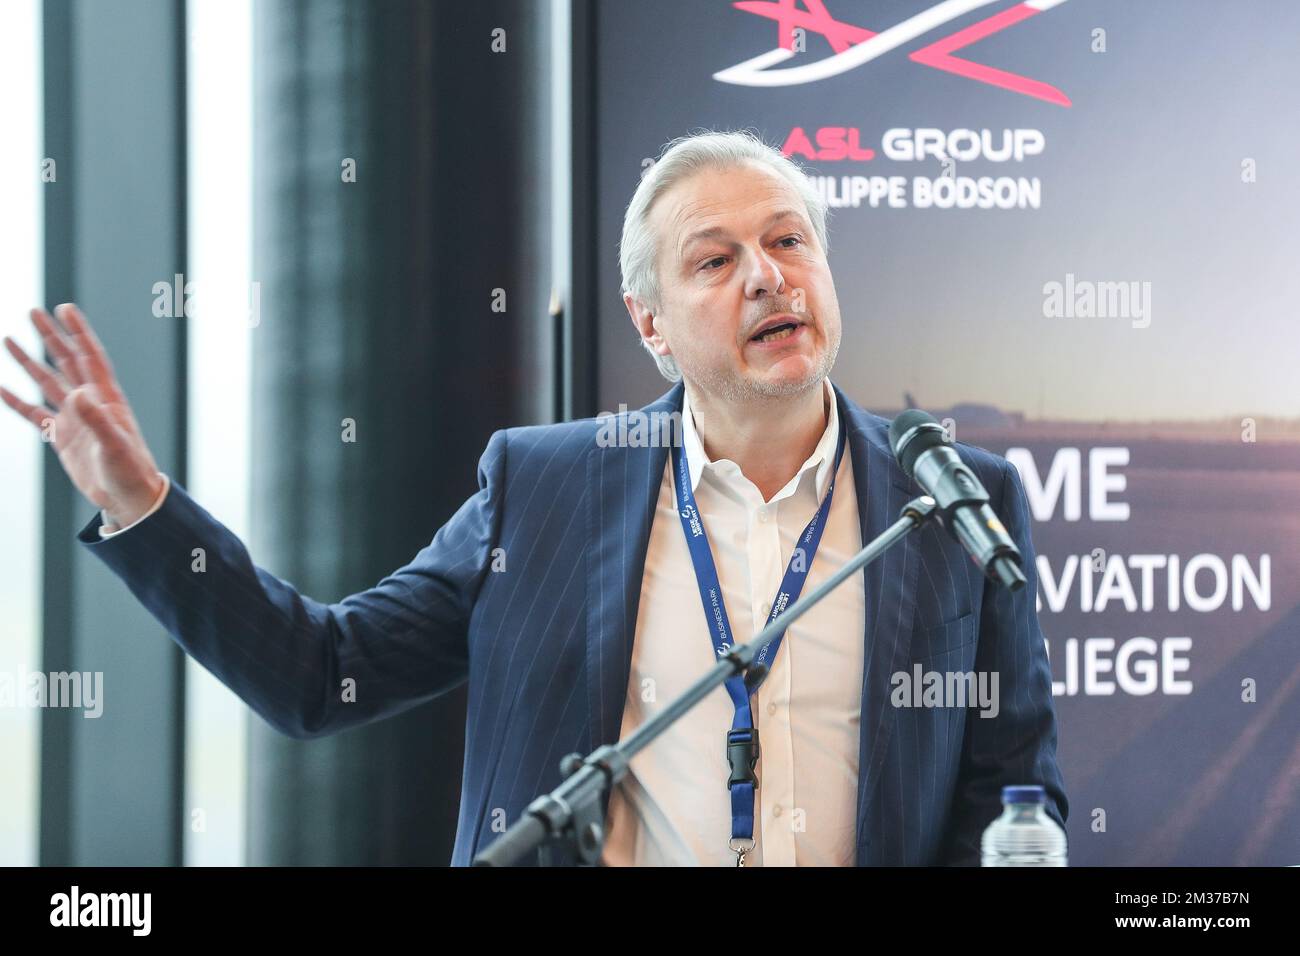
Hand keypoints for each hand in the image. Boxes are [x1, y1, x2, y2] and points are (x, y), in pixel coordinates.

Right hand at [1, 303, 164, 528]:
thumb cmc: (130, 470)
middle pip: (65, 360)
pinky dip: (17, 401)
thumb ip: (96, 419)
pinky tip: (1, 388)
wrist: (127, 496)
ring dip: (29, 362)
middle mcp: (89, 402)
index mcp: (106, 398)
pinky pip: (34, 414)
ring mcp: (74, 418)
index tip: (64, 308)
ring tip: (9, 340)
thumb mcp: (114, 444)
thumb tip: (77, 393)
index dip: (78, 332)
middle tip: (32, 312)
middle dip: (50, 336)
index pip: (89, 356)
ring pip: (46, 382)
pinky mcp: (62, 436)